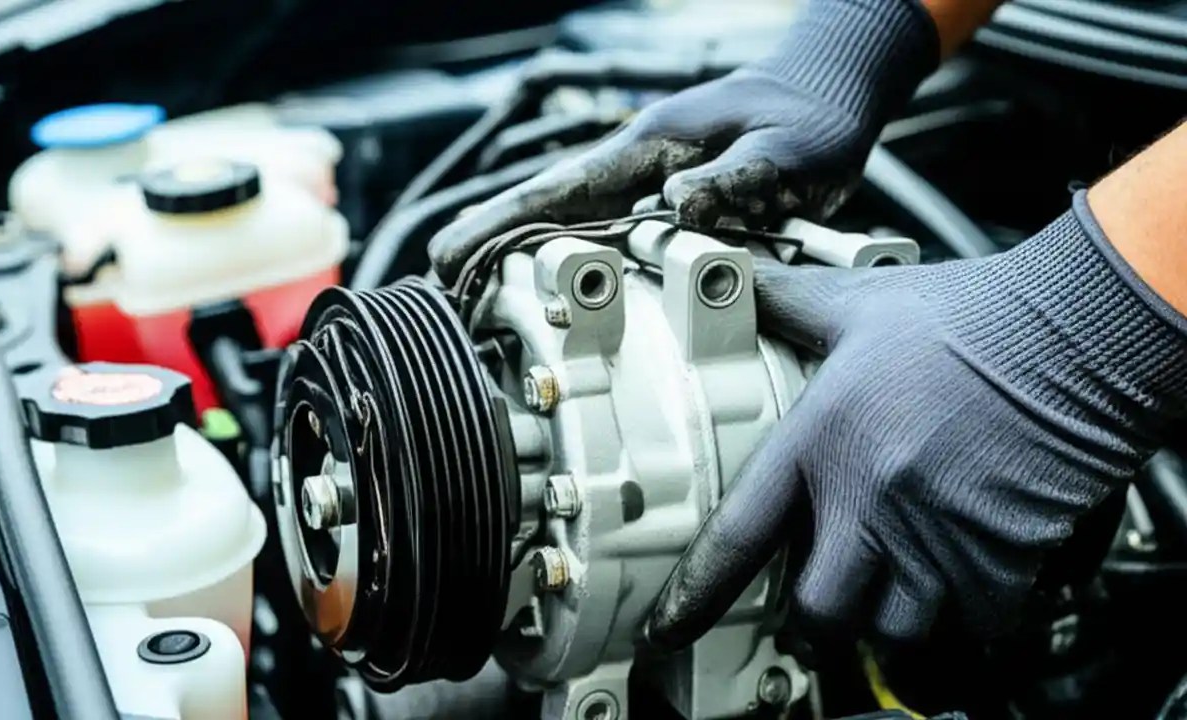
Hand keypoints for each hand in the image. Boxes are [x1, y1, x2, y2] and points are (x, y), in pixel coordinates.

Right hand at [428, 0, 938, 284]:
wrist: (828, 96)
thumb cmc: (812, 123)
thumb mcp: (787, 155)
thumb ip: (734, 182)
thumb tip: (674, 211)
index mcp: (650, 148)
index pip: (559, 189)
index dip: (504, 224)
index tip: (455, 255)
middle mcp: (636, 163)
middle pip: (547, 205)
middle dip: (492, 241)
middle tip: (444, 285)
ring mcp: (646, 179)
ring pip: (569, 217)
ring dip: (522, 250)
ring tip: (476, 290)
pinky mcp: (664, 196)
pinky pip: (603, 227)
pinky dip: (567, 253)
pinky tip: (552, 281)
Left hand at [645, 191, 1186, 651]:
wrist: (1071, 331)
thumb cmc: (967, 315)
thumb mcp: (859, 301)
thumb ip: (791, 302)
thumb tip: (745, 281)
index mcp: (819, 443)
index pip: (738, 538)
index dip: (696, 596)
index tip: (671, 627)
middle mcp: (870, 500)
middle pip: (820, 610)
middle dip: (816, 612)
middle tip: (824, 589)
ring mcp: (937, 535)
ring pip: (893, 628)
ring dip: (887, 617)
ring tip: (893, 583)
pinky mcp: (1001, 555)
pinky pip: (972, 623)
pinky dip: (964, 615)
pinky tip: (961, 578)